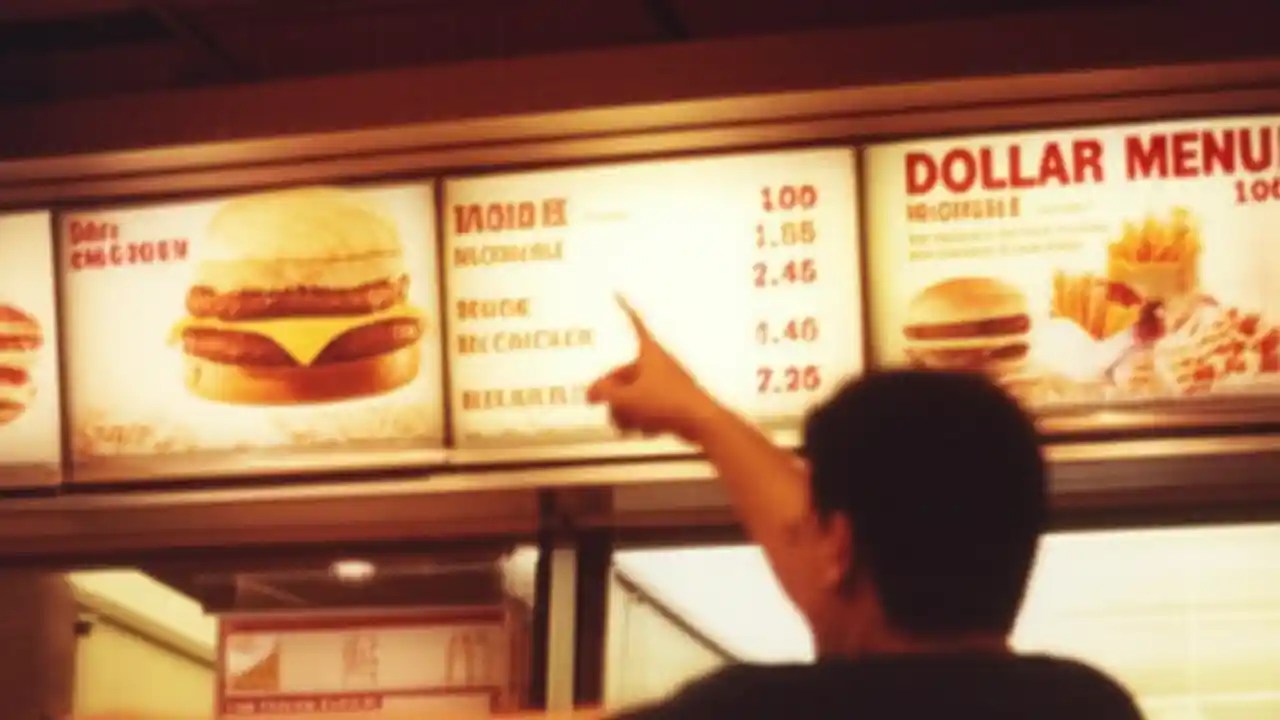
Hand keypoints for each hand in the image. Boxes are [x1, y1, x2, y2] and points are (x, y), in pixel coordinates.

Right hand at [588, 297, 719, 441]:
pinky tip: (647, 430)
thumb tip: (592, 392)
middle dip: (614, 394)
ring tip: (630, 425)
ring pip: (634, 393)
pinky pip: (647, 407)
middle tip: (605, 408)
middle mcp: (658, 364)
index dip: (625, 309)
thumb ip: (604, 394)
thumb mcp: (627, 398)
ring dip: (627, 412)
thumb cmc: (668, 403)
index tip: (617, 293)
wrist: (701, 423)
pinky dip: (643, 420)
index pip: (635, 324)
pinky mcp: (671, 403)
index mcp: (650, 353)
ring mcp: (665, 384)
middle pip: (625, 372)